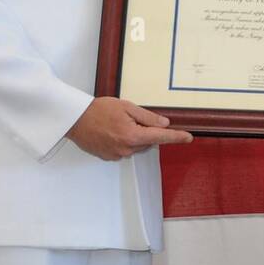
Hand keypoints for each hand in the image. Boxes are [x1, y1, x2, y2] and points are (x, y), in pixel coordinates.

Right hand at [67, 96, 193, 159]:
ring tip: (117, 123)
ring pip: (136, 146)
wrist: (75, 119)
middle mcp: (126, 149)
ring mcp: (117, 155)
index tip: (188, 138)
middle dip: (145, 131)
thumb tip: (164, 124)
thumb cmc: (98, 109)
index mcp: (132, 135)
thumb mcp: (126, 107)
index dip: (176, 137)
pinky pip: (124, 150)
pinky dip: (123, 141)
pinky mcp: (109, 157)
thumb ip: (147, 117)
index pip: (160, 137)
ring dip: (134, 136)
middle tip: (130, 117)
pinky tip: (112, 131)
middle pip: (147, 142)